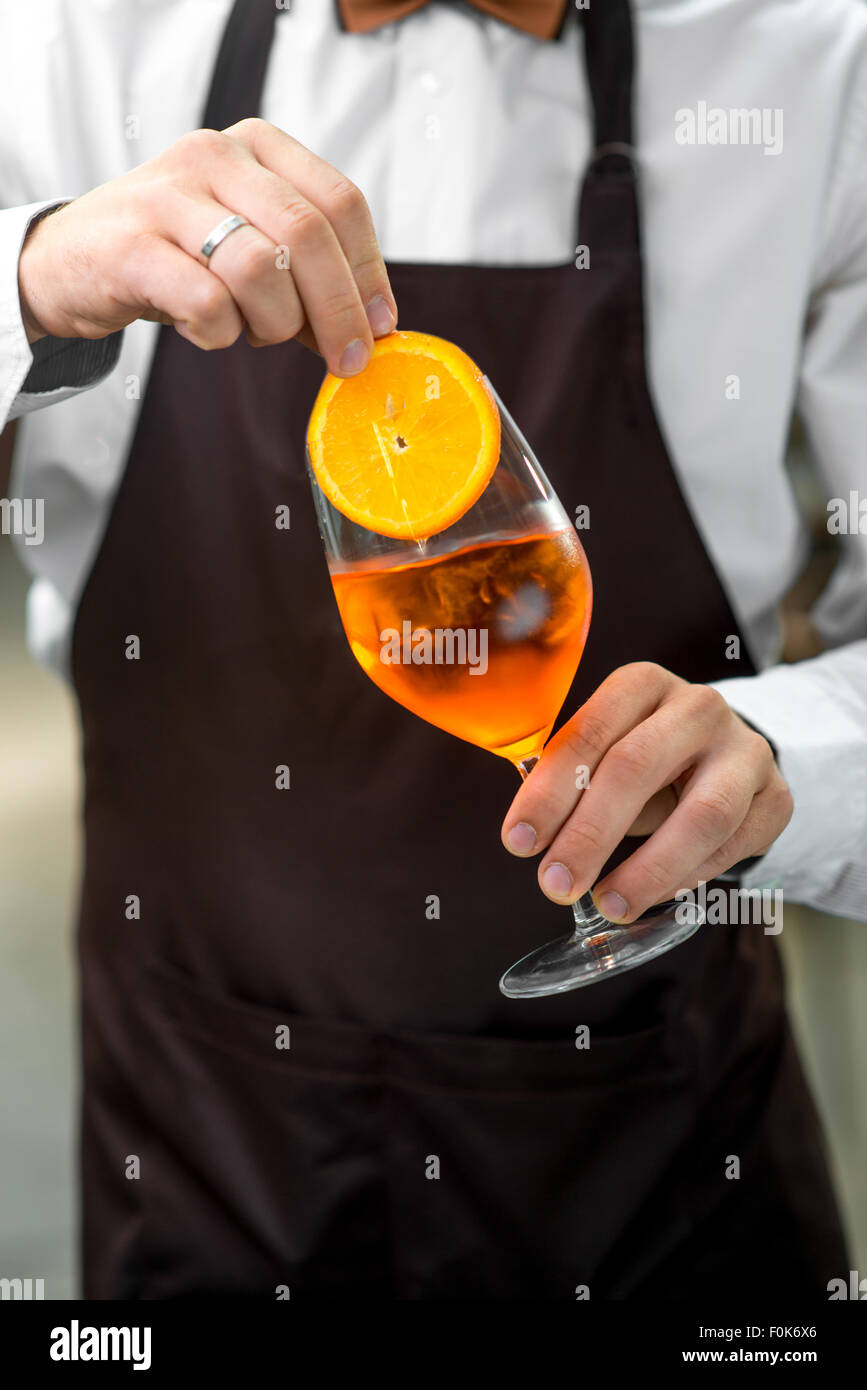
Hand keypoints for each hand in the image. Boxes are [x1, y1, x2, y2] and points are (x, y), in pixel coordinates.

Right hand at [17, 119, 396, 373]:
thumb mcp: (250, 245)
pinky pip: (207, 303)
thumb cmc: (179, 255)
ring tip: (253, 332)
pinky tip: (208, 331)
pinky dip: (221, 334)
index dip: (369, 274)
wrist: (74, 258)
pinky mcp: (132, 246)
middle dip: (338, 312)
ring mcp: (169, 195)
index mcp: (259, 145)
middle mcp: (216, 155)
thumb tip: (372, 328)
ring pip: (260, 269)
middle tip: (346, 360)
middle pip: (308, 235)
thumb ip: (309, 275)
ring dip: (274, 323)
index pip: (341, 204)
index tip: (378, 327)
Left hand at [501, 662, 792, 920]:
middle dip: (589, 835)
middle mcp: (698, 707)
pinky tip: (651, 896)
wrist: (728, 759)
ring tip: (609, 905)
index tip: (519, 841)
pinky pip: (732, 845)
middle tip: (555, 884)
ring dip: (649, 869)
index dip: (549, 791)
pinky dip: (688, 877)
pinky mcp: (776, 797)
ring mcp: (745, 750)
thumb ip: (572, 780)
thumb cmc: (647, 757)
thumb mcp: (606, 753)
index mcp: (642, 685)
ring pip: (701, 815)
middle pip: (637, 769)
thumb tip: (531, 834)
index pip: (590, 733)